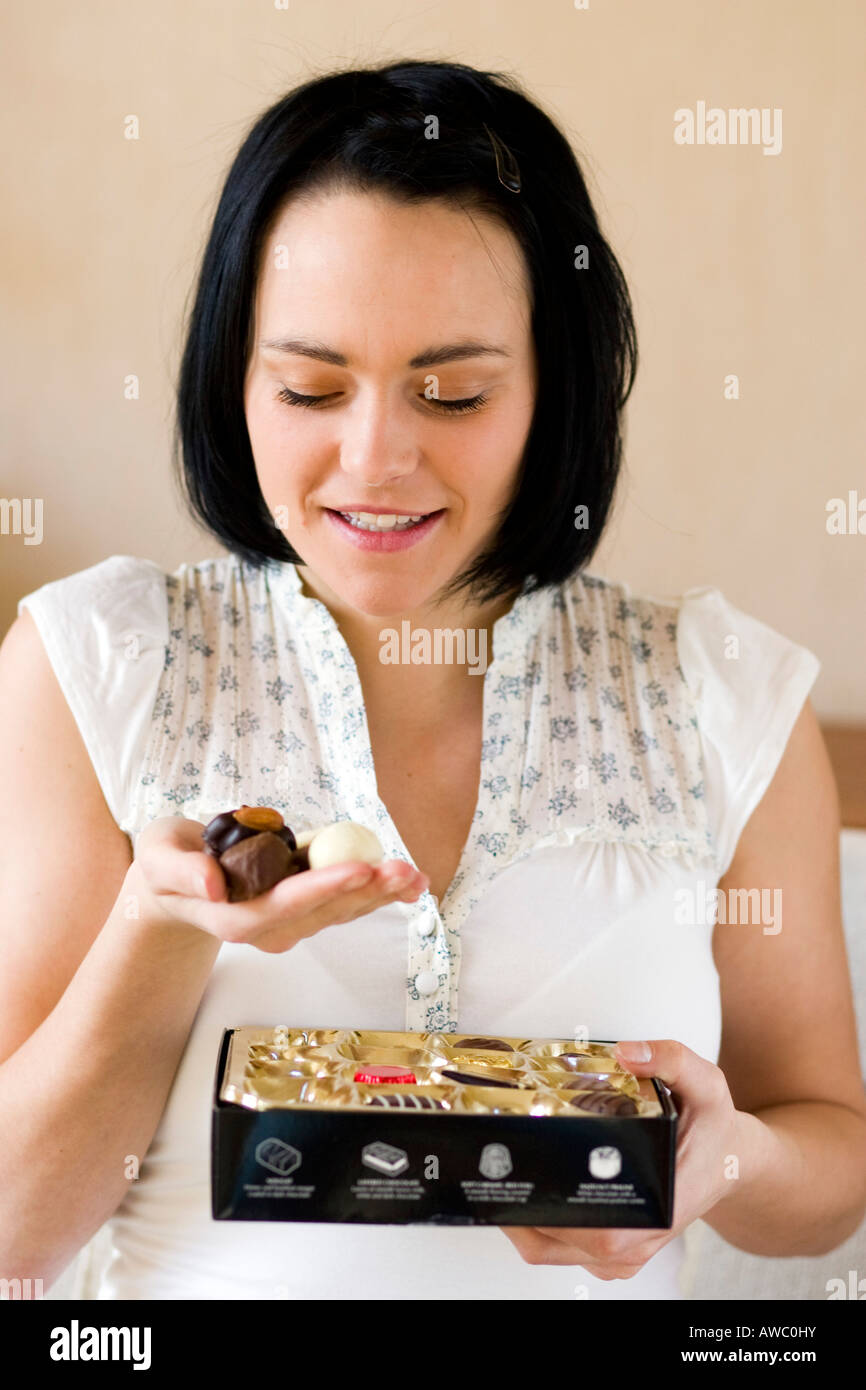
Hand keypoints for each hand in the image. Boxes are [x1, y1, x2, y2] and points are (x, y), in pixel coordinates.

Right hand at [129, 816, 428, 953]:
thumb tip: (212, 883)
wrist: (174, 885)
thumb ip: (182, 870)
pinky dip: (376, 891)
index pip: (280, 907)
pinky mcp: (304, 911)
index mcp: (231, 915)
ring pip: (339, 912)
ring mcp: (288, 922)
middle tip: (402, 870)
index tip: (358, 869)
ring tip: (415, 877)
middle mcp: (266, 927)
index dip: (321, 889)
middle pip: (321, 914)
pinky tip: (408, 882)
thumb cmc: (165, 863)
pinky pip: (343, 903)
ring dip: (380, 895)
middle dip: (365, 892)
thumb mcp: (158, 857)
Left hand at [500, 1039, 741, 1277]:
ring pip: (549, 1252)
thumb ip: (672, 1059)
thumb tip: (627, 1052)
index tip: (515, 1173)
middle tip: (489, 1158)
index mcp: (661, 1207)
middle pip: (557, 1242)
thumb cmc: (713, 1128)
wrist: (728, 1161)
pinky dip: (532, 1228)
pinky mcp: (613, 1255)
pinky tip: (517, 1187)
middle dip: (516, 1204)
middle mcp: (638, 1240)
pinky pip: (558, 1252)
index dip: (549, 1209)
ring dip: (516, 1218)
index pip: (596, 1228)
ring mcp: (624, 1254)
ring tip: (493, 1170)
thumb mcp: (707, 1082)